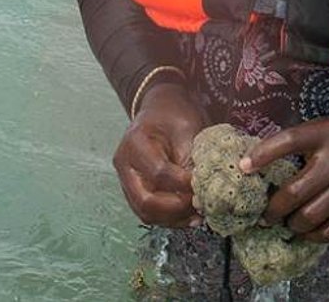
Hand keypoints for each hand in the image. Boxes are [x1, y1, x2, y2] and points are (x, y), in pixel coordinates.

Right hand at [113, 82, 206, 227]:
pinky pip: (148, 212)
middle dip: (176, 208)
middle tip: (200, 204)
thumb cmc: (174, 114)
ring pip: (145, 212)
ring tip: (198, 215)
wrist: (160, 109)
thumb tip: (201, 188)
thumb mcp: (187, 127)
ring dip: (173, 218)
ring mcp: (126, 180)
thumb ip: (191, 157)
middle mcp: (124, 164)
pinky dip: (169, 218)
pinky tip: (189, 216)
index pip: (159, 173)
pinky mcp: (134, 190)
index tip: (204, 184)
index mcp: (134, 143)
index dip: (183, 183)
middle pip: (145, 200)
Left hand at [240, 113, 328, 242]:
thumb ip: (297, 141)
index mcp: (325, 135)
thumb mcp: (324, 127)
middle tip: (264, 215)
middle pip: (294, 192)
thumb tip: (258, 162)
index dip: (263, 154)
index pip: (289, 141)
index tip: (243, 168)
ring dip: (291, 224)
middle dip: (272, 209)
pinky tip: (306, 232)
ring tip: (285, 223)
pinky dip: (314, 236)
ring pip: (310, 217)